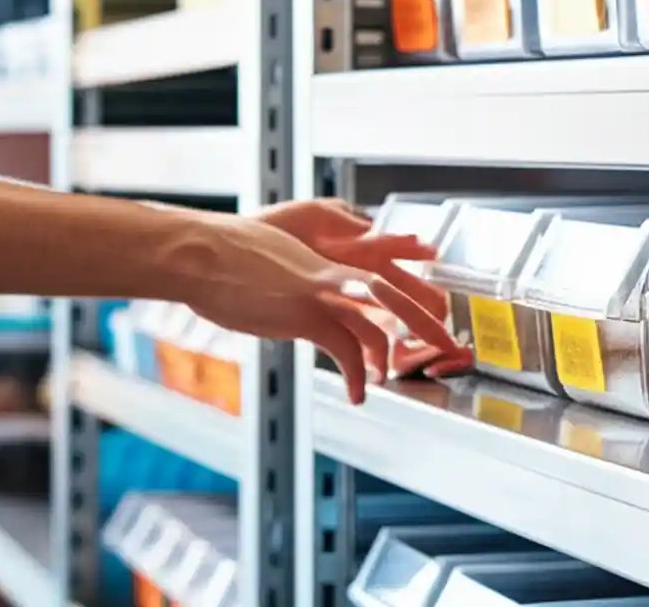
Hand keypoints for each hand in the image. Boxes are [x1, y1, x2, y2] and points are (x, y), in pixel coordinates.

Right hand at [173, 206, 466, 403]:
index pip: (377, 279)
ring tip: (396, 376)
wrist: (202, 254)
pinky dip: (357, 374)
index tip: (423, 312)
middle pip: (394, 295)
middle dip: (423, 320)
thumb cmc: (224, 260)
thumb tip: (288, 298)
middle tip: (447, 342)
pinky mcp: (305, 313)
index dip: (403, 297)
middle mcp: (332, 275)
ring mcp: (321, 292)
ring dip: (393, 353)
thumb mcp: (269, 266)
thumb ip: (289, 282)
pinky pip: (345, 348)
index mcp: (325, 264)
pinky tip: (357, 393)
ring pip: (377, 321)